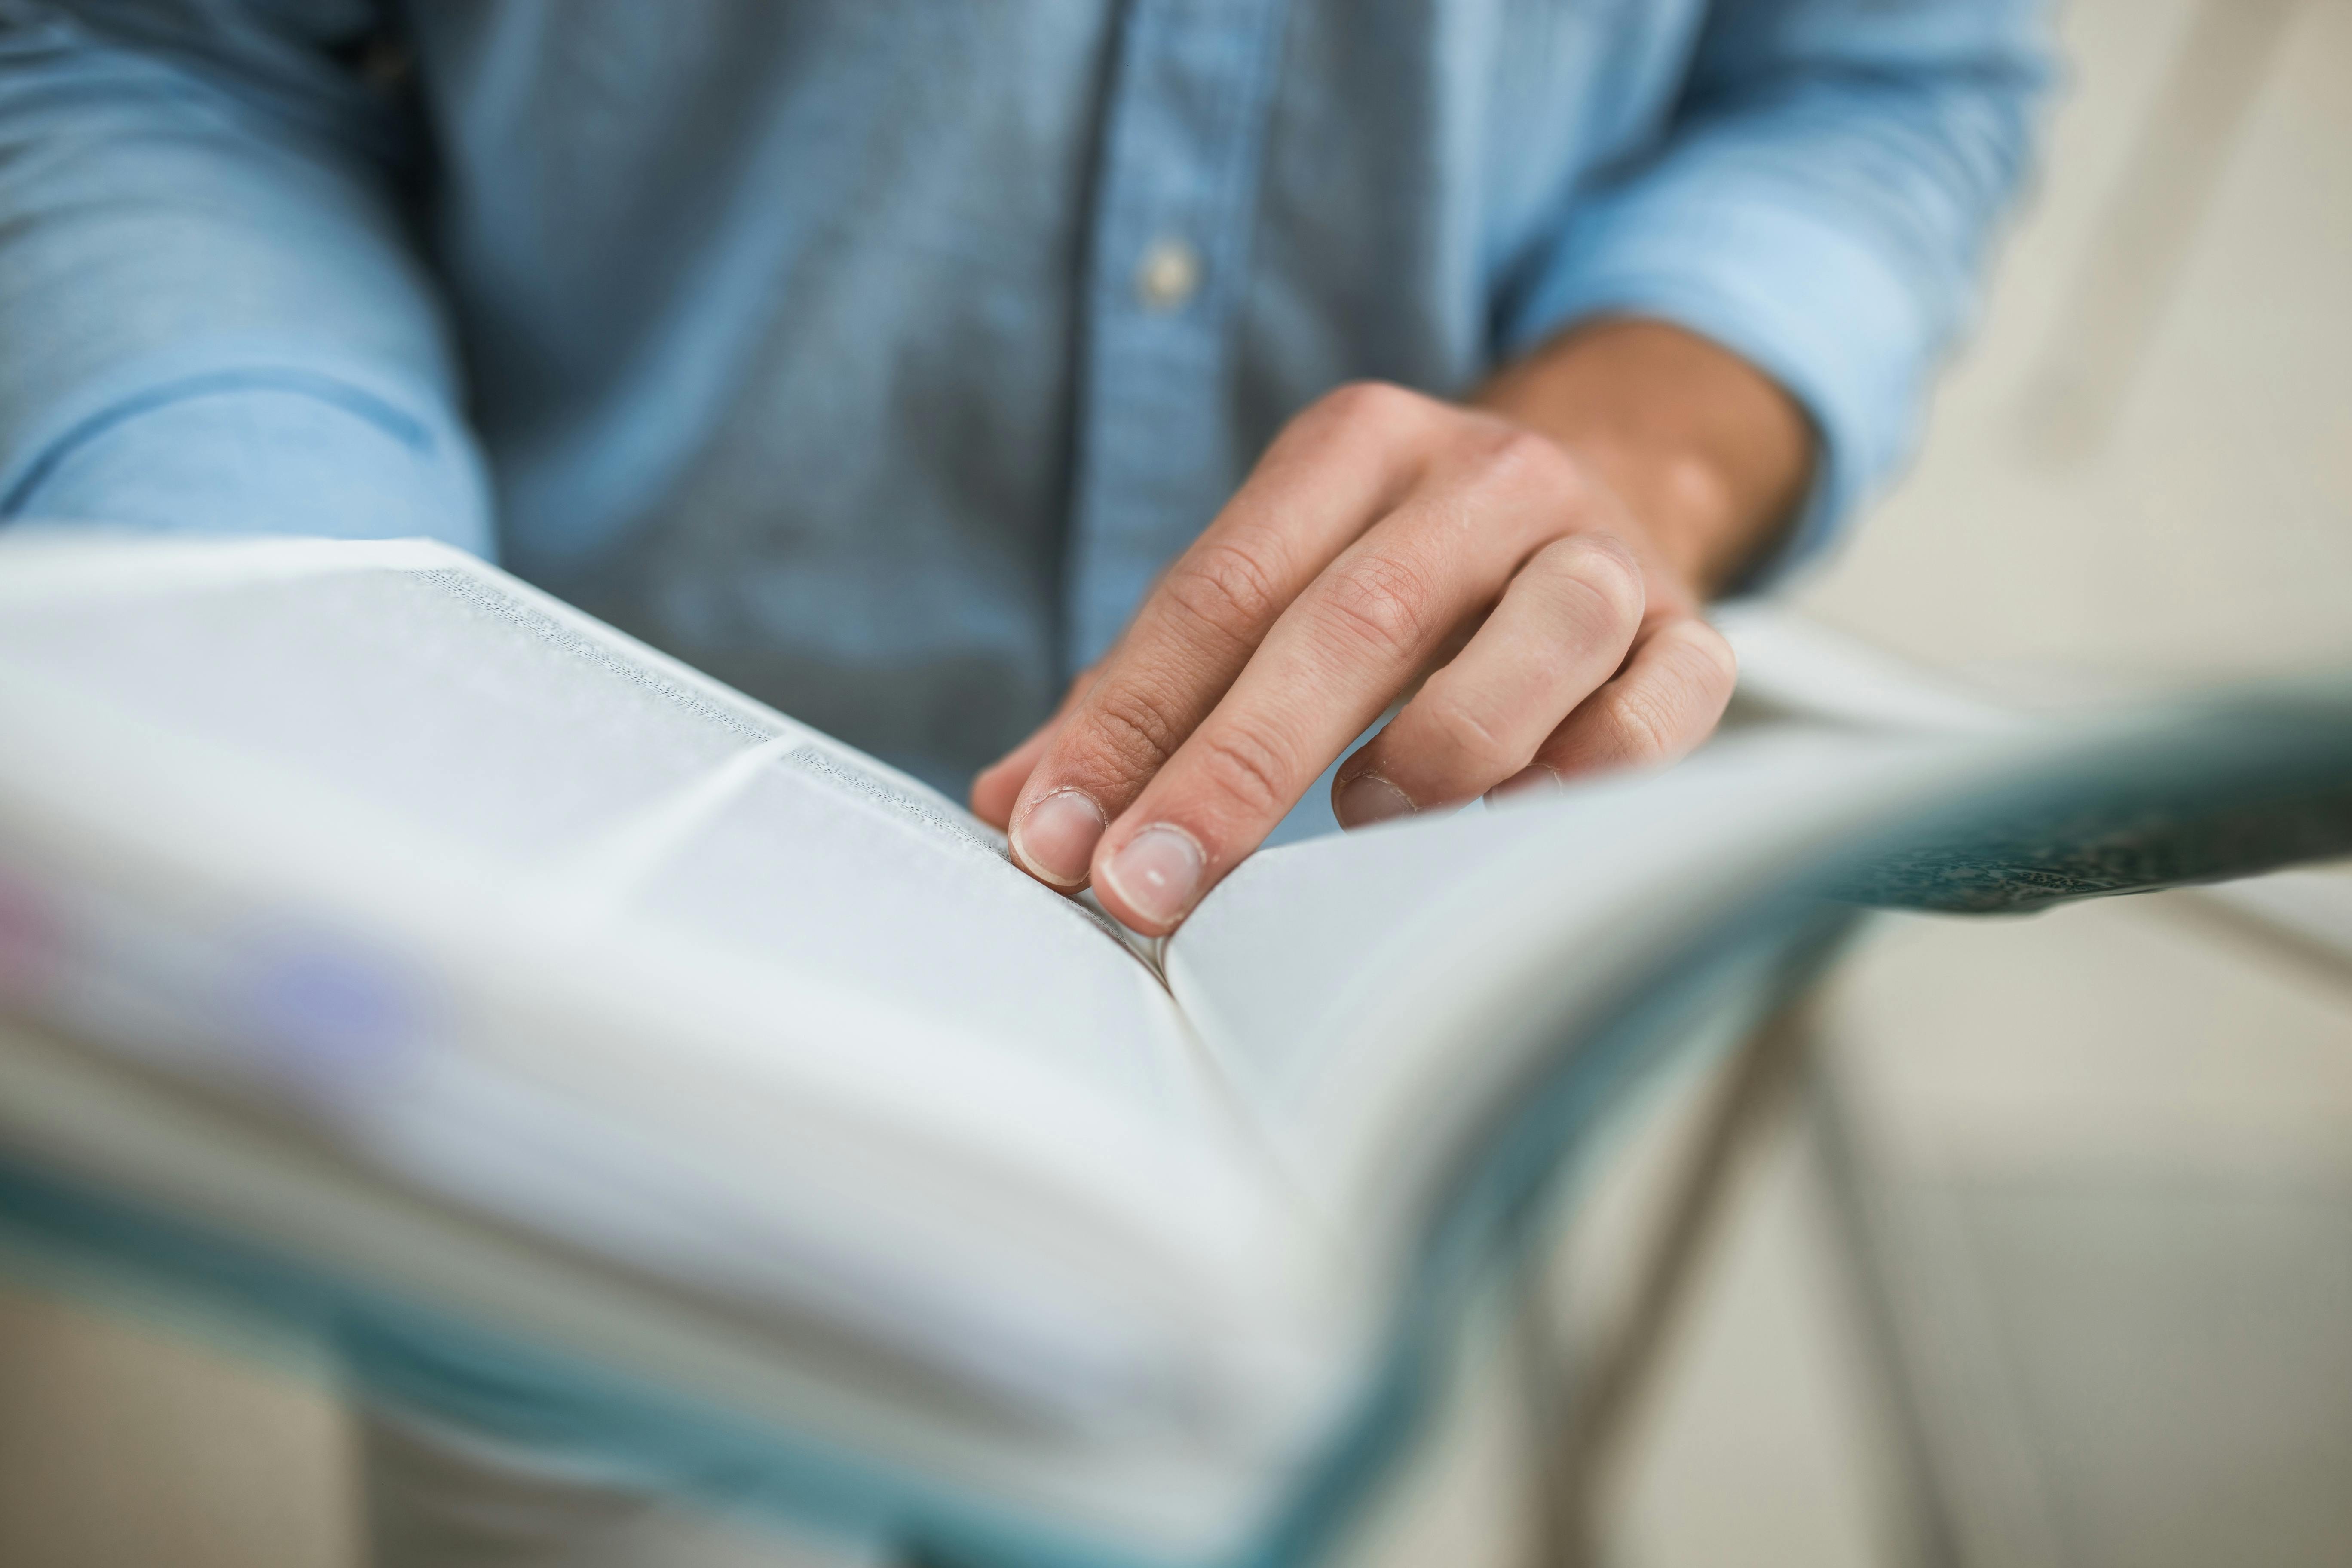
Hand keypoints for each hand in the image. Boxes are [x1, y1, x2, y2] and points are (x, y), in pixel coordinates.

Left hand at [972, 320, 1810, 933]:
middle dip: (1232, 772)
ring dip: (1430, 756)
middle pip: (1348, 624)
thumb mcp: (1274, 586)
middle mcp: (1485, 477)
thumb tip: (1013, 806)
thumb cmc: (1402, 573)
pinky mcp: (1694, 628)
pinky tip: (1509, 818)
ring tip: (1364, 818)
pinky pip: (1659, 708)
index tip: (1052, 838)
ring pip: (1530, 646)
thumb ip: (1145, 692)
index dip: (1126, 724)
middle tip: (1147, 886)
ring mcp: (1601, 550)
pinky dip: (1580, 774)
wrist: (1608, 486)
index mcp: (1356, 445)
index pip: (1217, 593)